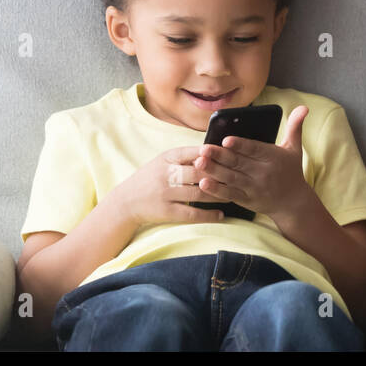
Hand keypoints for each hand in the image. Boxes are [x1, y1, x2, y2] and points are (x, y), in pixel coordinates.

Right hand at [111, 145, 227, 228]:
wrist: (126, 201)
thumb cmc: (152, 177)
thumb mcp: (164, 161)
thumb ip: (186, 156)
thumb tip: (216, 150)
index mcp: (167, 157)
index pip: (194, 152)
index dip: (213, 154)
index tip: (231, 155)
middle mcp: (166, 174)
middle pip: (199, 173)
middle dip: (221, 174)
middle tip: (239, 176)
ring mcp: (166, 194)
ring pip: (199, 194)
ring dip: (219, 194)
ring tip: (234, 194)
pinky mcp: (166, 212)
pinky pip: (192, 214)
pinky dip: (208, 215)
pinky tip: (221, 214)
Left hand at [193, 105, 314, 222]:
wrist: (294, 203)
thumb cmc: (292, 171)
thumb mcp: (295, 148)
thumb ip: (295, 127)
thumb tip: (304, 107)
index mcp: (273, 157)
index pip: (255, 149)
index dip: (240, 145)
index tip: (226, 139)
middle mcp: (263, 173)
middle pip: (239, 163)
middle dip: (220, 156)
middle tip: (203, 148)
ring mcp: (254, 188)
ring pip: (231, 178)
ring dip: (214, 171)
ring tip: (198, 162)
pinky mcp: (247, 200)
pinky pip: (230, 194)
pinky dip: (217, 190)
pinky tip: (203, 183)